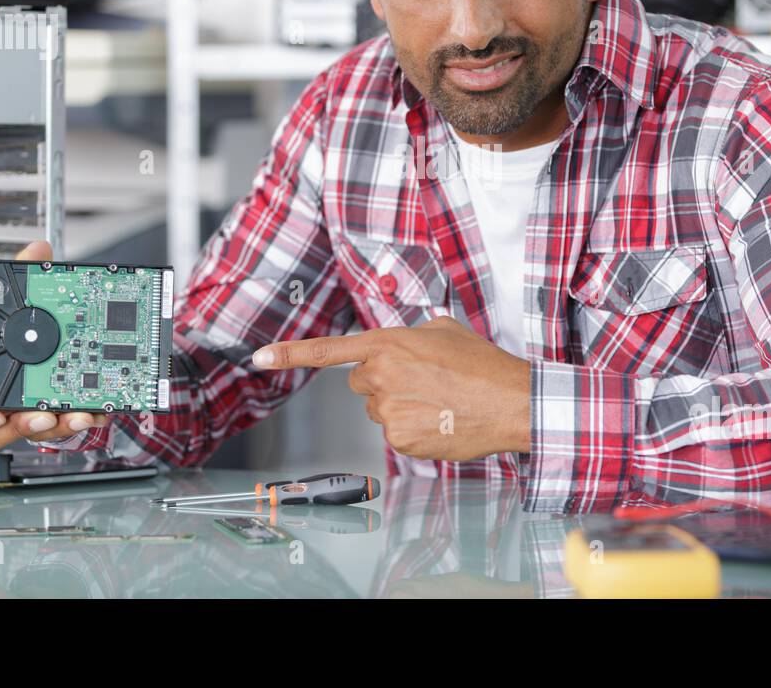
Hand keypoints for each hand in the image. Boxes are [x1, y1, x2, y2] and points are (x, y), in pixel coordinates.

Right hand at [0, 240, 108, 450]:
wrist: (57, 341)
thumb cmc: (29, 329)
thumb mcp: (27, 300)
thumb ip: (27, 276)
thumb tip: (38, 249)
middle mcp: (4, 400)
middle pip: (0, 430)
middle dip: (24, 426)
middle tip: (44, 415)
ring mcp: (31, 411)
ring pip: (37, 432)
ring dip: (60, 426)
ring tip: (79, 413)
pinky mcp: (60, 414)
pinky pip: (69, 426)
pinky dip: (86, 418)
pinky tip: (101, 406)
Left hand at [252, 315, 531, 460]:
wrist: (511, 402)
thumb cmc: (484, 366)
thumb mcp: (445, 331)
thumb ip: (413, 334)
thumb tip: (406, 344)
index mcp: (389, 344)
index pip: (328, 350)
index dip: (289, 354)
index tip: (259, 357)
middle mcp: (382, 376)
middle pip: (362, 384)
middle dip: (384, 383)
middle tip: (423, 383)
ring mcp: (389, 411)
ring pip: (379, 411)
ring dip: (401, 407)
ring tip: (439, 402)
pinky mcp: (400, 441)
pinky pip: (395, 435)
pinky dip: (414, 431)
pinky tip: (440, 422)